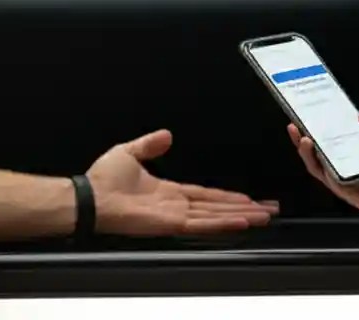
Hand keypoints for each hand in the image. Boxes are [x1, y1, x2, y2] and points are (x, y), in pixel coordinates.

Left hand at [87, 129, 278, 235]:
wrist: (91, 196)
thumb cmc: (102, 179)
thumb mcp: (129, 152)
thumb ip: (150, 145)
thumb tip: (166, 134)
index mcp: (167, 192)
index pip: (206, 195)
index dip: (228, 197)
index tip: (247, 198)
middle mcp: (175, 206)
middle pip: (217, 207)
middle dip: (243, 209)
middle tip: (267, 210)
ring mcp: (174, 216)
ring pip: (216, 216)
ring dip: (240, 216)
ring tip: (263, 216)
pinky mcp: (171, 223)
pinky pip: (202, 223)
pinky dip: (222, 222)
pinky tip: (240, 222)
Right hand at [288, 115, 358, 235]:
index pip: (332, 146)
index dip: (315, 136)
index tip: (301, 122)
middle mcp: (352, 172)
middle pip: (320, 162)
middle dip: (305, 148)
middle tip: (297, 132)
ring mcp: (355, 188)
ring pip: (327, 176)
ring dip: (315, 161)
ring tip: (309, 144)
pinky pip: (350, 191)